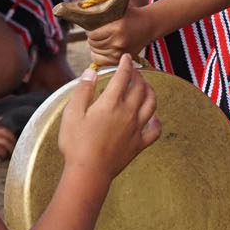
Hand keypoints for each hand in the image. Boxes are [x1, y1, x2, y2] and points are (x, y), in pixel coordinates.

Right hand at [56, 61, 161, 178]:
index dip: (125, 65)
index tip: (126, 58)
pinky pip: (155, 131)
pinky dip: (157, 121)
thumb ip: (83, 90)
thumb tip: (91, 72)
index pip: (123, 77)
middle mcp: (128, 113)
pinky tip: (154, 117)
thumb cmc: (76, 143)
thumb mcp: (72, 113)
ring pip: (151, 105)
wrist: (89, 172)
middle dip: (139, 76)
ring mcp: (136, 129)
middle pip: (140, 88)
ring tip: (146, 87)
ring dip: (151, 92)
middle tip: (134, 72)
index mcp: (111, 104)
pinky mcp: (139, 144)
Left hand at [87, 1, 157, 64]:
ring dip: (95, 46)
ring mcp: (120, 52)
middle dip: (92, 38)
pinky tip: (103, 49)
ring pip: (95, 52)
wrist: (148, 25)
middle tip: (97, 33)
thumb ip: (100, 14)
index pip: (92, 34)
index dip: (89, 31)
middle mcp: (118, 42)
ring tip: (102, 40)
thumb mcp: (116, 11)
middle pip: (93, 44)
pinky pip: (100, 61)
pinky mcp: (121, 59)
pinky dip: (98, 55)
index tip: (92, 28)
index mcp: (116, 28)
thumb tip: (81, 17)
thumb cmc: (130, 15)